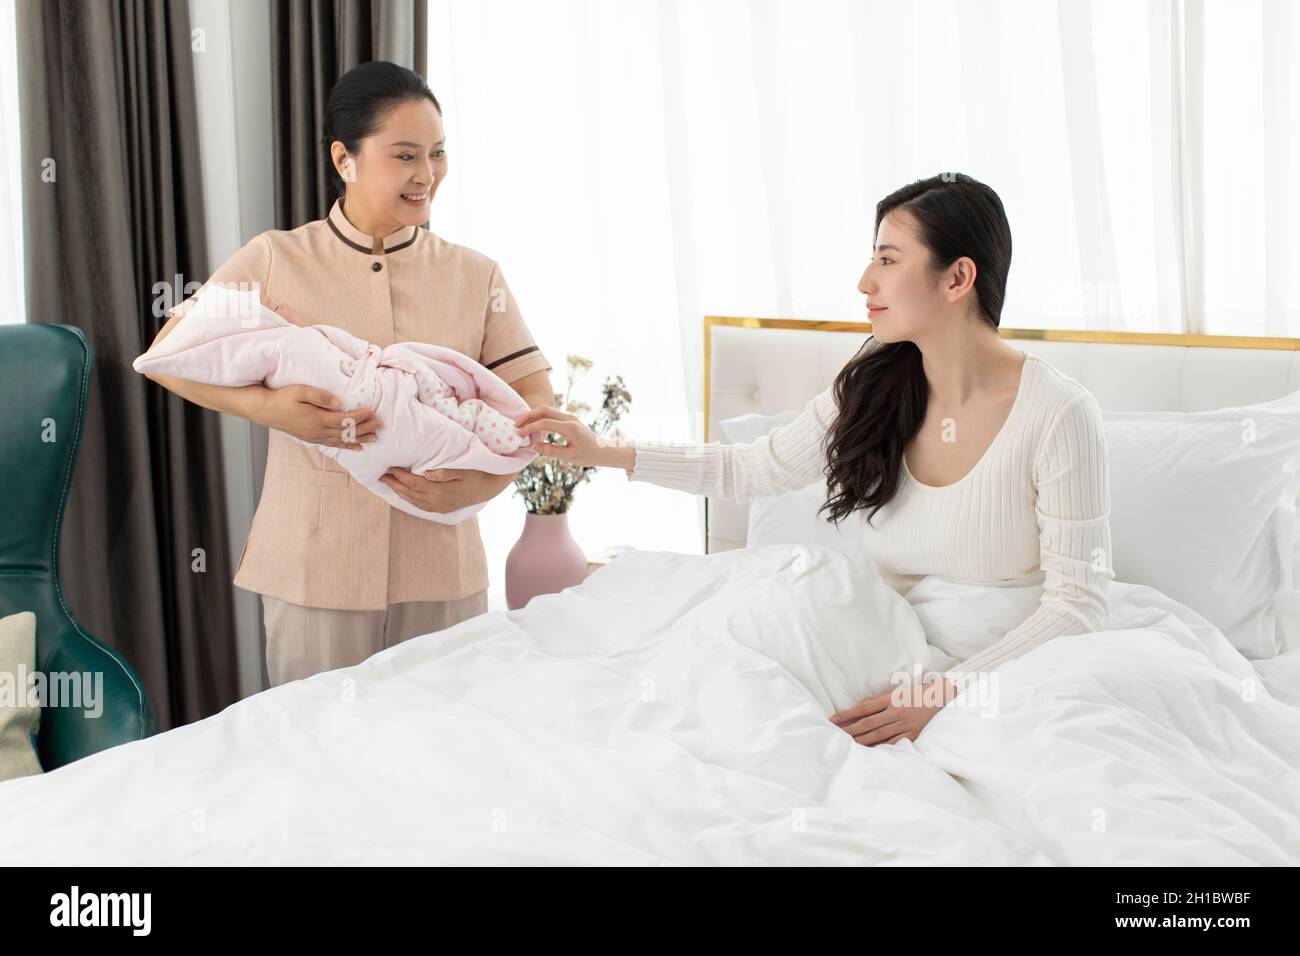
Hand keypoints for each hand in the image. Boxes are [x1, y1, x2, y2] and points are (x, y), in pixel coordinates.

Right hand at [257, 384, 381, 450]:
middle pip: (347, 432)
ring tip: (375, 438)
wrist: (266, 410)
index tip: (372, 411)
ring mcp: (315, 437)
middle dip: (366, 428)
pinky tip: (358, 447)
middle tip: (381, 425)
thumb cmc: (282, 398)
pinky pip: (333, 444)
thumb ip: (320, 396)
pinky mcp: (312, 438)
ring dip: (360, 439)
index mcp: (317, 419)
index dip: (360, 417)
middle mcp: (318, 431)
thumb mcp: (300, 392)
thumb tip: (340, 401)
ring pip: (342, 440)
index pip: (344, 420)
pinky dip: (347, 446)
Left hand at [378, 467, 511, 513]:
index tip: (390, 468)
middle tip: (381, 476)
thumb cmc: (475, 475)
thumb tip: (427, 473)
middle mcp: (436, 501)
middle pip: (410, 492)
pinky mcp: (441, 509)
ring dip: (399, 492)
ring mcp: (438, 507)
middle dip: (394, 484)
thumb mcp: (462, 471)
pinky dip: (409, 500)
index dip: (400, 476)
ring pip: (413, 500)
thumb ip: (444, 473)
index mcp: (440, 491)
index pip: (413, 483)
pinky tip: (404, 495)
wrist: (488, 488)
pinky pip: (420, 506)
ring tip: (388, 484)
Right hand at [513, 405, 632, 468]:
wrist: (604, 450)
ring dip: (533, 416)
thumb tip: (534, 446)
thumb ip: (551, 451)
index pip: (545, 423)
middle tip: (516, 425)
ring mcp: (570, 417)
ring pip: (547, 410)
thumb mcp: (570, 457)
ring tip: (522, 426)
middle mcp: (570, 418)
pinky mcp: (569, 420)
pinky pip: (551, 415)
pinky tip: (533, 428)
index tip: (519, 435)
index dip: (530, 428)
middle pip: (544, 410)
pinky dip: (540, 418)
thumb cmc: (589, 455)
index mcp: (570, 427)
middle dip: (529, 416)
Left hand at [829, 676, 959, 745]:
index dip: (847, 714)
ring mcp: (905, 725)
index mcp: (891, 699)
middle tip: (836, 735)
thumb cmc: (916, 693)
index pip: (863, 708)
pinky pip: (892, 743)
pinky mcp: (912, 735)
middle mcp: (896, 712)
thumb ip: (878, 700)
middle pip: (868, 724)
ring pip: (878, 736)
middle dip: (850, 730)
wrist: (941, 698)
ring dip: (861, 741)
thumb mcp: (896, 691)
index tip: (833, 719)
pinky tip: (868, 750)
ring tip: (847, 744)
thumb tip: (860, 707)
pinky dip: (879, 747)